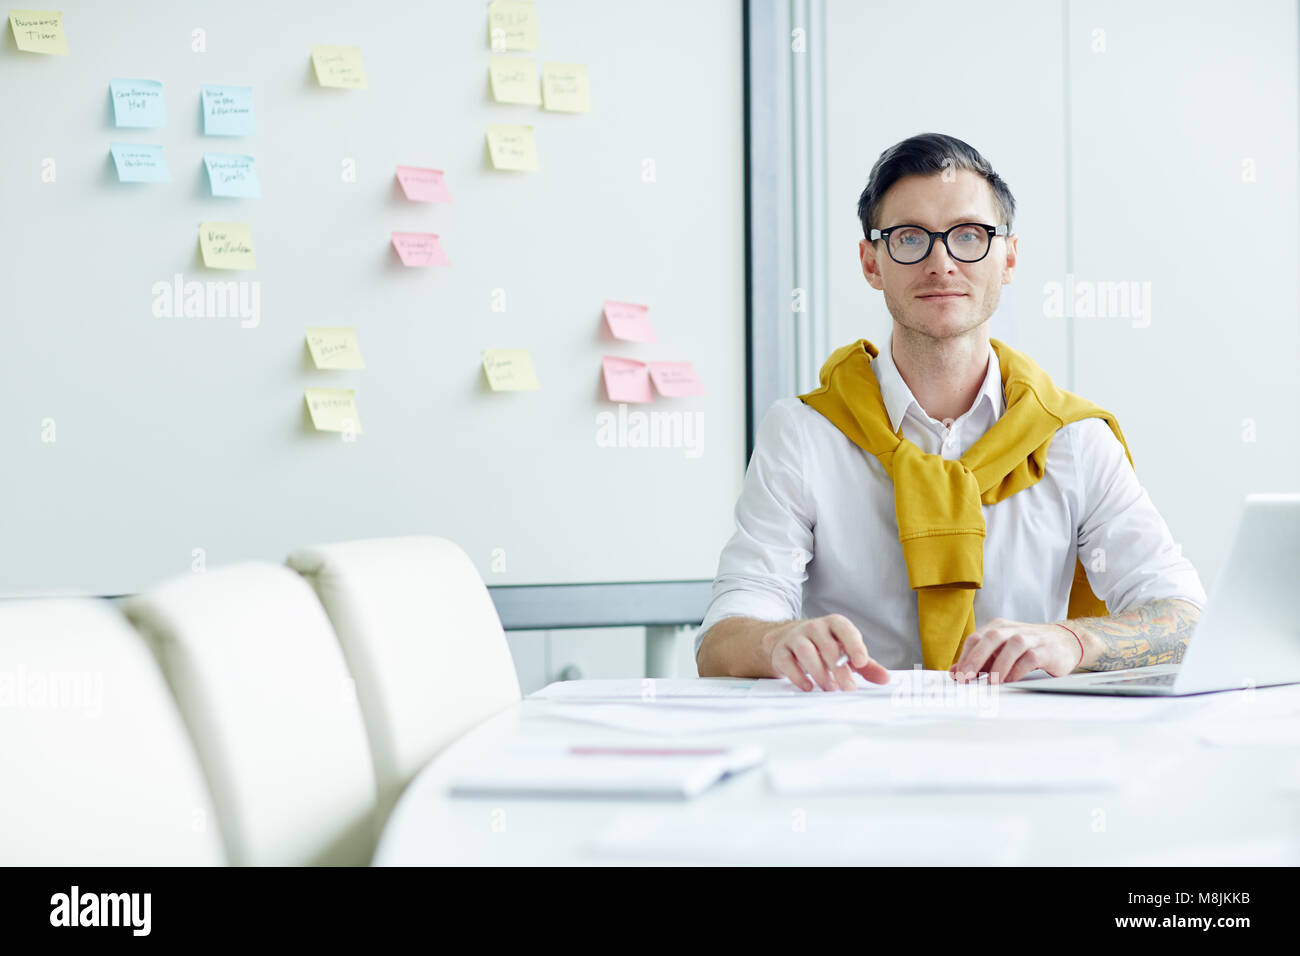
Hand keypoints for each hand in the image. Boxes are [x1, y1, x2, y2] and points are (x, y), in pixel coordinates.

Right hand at [767, 614, 889, 691]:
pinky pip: (787, 661)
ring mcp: (795, 637)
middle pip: (827, 646)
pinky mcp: (780, 650)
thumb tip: (885, 678)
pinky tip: (808, 687)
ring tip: (829, 688)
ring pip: (805, 652)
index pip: (845, 629)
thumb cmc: (824, 648)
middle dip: (839, 669)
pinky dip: (797, 676)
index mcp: (834, 624)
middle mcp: (814, 627)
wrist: (789, 641)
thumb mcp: (846, 653)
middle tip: (848, 688)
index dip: (854, 644)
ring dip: (819, 673)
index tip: (861, 662)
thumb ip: (866, 666)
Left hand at [949, 617, 1082, 683]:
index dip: (964, 657)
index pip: (976, 639)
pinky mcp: (1046, 649)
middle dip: (976, 658)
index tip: (957, 676)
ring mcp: (1030, 638)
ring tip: (991, 684)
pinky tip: (1011, 681)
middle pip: (990, 638)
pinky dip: (1018, 670)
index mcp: (998, 627)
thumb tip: (955, 672)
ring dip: (998, 667)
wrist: (1065, 642)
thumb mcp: (1001, 651)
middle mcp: (1012, 630)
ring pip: (1011, 646)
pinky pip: (1030, 658)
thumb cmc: (1028, 648)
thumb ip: (979, 661)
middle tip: (967, 677)